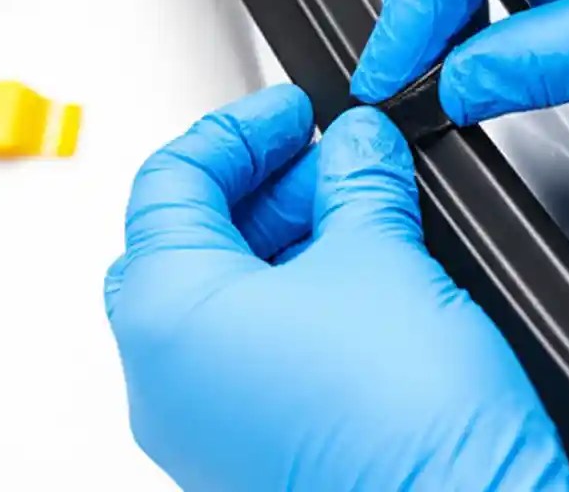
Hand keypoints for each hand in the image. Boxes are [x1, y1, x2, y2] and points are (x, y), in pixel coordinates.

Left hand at [105, 84, 568, 491]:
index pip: (170, 182)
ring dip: (283, 243)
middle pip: (188, 240)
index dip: (237, 131)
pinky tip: (356, 283)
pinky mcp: (247, 455)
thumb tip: (355, 147)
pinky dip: (290, 304)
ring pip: (220, 300)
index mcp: (165, 315)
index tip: (290, 113)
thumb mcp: (382, 260)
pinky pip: (247, 355)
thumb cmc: (403, 427)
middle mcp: (164, 379)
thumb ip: (358, 182)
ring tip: (357, 216)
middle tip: (331, 162)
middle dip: (264, 188)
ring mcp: (202, 426)